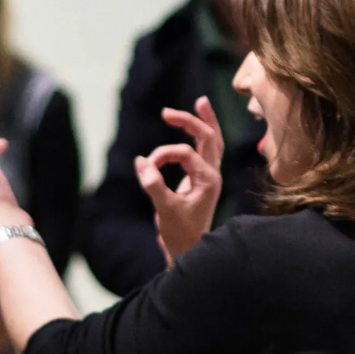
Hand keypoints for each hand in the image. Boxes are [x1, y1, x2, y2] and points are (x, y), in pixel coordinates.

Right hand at [134, 97, 223, 263]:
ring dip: (205, 121)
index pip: (184, 153)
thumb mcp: (165, 210)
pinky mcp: (203, 178)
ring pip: (213, 141)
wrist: (191, 251)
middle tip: (166, 113)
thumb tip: (141, 162)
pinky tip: (193, 124)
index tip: (146, 169)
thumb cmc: (180, 234)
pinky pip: (207, 149)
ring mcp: (210, 175)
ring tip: (200, 102)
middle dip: (190, 121)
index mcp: (208, 180)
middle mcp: (213, 174)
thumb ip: (154, 185)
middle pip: (209, 137)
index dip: (162, 155)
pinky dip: (201, 135)